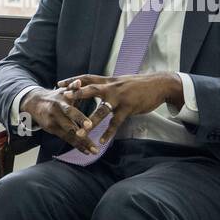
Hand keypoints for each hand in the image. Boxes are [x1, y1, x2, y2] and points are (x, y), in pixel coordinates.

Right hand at [19, 86, 98, 155]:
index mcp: (61, 103)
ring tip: (94, 150)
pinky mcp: (52, 130)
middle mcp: (56, 114)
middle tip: (93, 145)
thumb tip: (79, 81)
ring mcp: (53, 123)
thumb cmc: (55, 96)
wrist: (34, 103)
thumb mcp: (63, 91)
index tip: (90, 125)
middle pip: (70, 127)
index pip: (71, 112)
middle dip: (82, 136)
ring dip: (82, 144)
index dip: (80, 119)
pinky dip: (77, 145)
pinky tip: (86, 151)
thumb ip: (73, 87)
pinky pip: (66, 139)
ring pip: (69, 135)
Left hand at [57, 73, 182, 145]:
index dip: (73, 80)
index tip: (59, 83)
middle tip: (63, 98)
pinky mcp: (128, 108)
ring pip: (102, 111)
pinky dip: (108, 133)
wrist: (160, 84)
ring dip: (90, 123)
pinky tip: (101, 142)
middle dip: (77, 94)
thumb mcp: (121, 82)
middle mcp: (112, 88)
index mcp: (109, 81)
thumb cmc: (139, 85)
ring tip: (79, 134)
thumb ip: (108, 85)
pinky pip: (116, 123)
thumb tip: (97, 87)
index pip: (87, 78)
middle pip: (91, 89)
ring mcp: (120, 98)